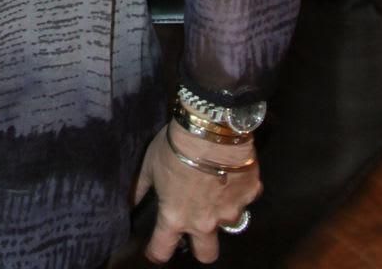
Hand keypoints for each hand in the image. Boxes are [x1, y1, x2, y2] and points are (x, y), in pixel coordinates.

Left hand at [133, 123, 261, 262]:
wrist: (209, 128)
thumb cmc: (174, 145)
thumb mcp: (150, 164)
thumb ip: (141, 187)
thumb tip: (131, 202)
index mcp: (175, 216)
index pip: (162, 249)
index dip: (157, 252)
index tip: (155, 251)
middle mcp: (204, 222)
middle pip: (206, 255)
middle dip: (201, 247)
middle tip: (196, 226)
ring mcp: (230, 211)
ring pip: (228, 222)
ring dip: (221, 209)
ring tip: (215, 185)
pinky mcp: (250, 195)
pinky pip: (245, 197)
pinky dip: (238, 188)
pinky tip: (232, 170)